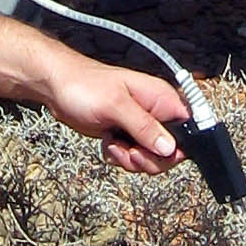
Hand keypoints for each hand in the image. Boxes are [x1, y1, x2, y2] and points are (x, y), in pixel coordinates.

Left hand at [39, 51, 192, 178]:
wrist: (57, 87)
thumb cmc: (84, 86)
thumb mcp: (116, 106)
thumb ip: (144, 127)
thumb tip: (170, 147)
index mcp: (161, 98)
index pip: (189, 130)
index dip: (177, 148)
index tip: (156, 152)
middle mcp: (155, 112)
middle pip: (170, 151)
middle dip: (147, 158)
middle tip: (128, 151)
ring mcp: (140, 125)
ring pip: (151, 157)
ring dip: (131, 159)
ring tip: (114, 144)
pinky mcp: (126, 135)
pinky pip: (133, 158)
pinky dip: (119, 157)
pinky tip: (108, 143)